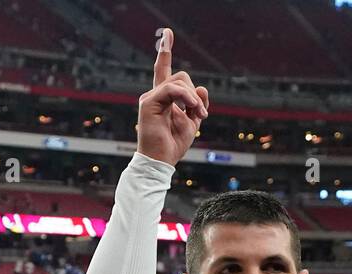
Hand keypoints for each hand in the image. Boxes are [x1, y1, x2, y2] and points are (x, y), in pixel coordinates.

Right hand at [137, 28, 208, 166]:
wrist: (161, 161)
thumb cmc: (173, 145)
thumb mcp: (192, 122)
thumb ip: (197, 105)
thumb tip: (202, 89)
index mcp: (164, 98)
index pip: (164, 70)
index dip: (165, 51)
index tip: (167, 33)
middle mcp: (155, 95)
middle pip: (181, 76)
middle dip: (196, 93)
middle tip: (202, 114)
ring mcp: (150, 97)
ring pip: (179, 81)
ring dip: (194, 98)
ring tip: (199, 115)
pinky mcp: (148, 103)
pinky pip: (172, 89)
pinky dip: (186, 97)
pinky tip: (193, 109)